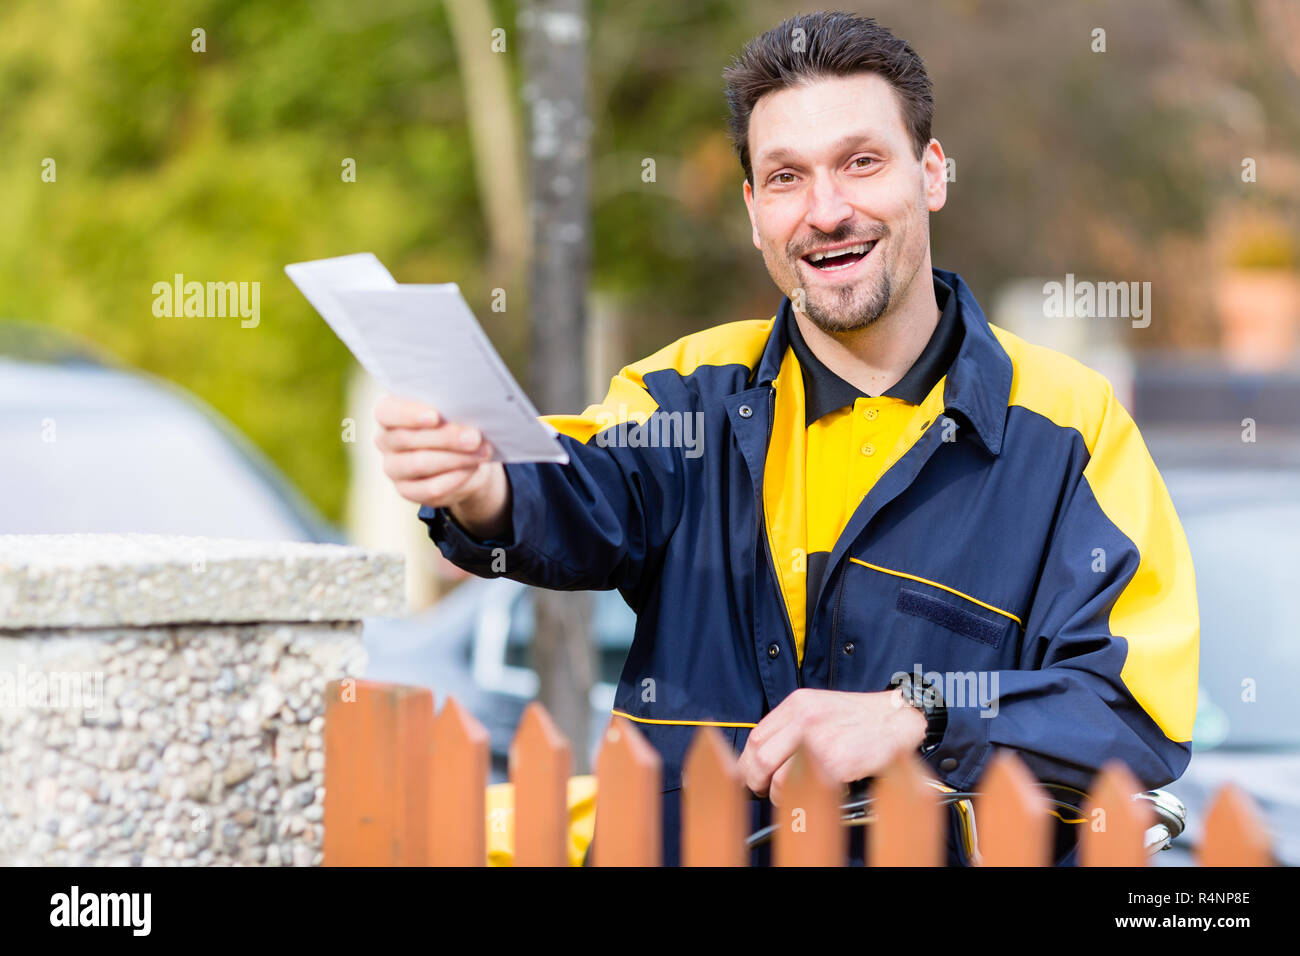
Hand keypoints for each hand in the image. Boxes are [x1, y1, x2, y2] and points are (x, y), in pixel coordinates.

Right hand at [373, 395, 510, 538]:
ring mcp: (392, 468)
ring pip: (419, 464)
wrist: (462, 458)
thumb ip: (452, 412)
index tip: (435, 416)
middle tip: (474, 437)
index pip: (387, 412)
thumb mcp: (452, 413)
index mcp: (388, 413)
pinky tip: (472, 469)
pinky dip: (455, 478)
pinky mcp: (407, 491)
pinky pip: (430, 488)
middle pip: (407, 439)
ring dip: (455, 458)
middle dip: (445, 438)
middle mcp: (384, 440)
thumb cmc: (453, 424)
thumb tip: (467, 420)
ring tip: (482, 452)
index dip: (409, 414)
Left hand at [736, 687, 927, 806]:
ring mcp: (819, 741)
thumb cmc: (859, 717)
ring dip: (780, 795)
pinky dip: (805, 799)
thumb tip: (762, 756)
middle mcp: (805, 719)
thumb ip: (790, 726)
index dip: (749, 763)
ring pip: (778, 780)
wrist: (896, 719)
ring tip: (792, 795)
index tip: (752, 775)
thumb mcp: (819, 707)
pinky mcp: (836, 763)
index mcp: (798, 704)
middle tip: (764, 791)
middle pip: (760, 759)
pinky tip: (814, 793)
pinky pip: (805, 789)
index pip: (756, 738)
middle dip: (757, 782)